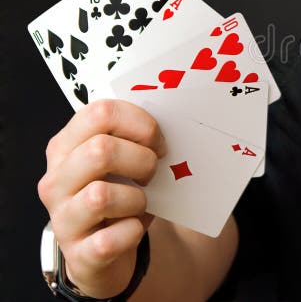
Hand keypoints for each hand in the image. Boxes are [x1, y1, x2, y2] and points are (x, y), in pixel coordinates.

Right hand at [37, 99, 166, 297]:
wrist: (105, 251)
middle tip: (152, 172)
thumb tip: (177, 122)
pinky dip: (131, 232)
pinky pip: (110, 240)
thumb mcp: (121, 161)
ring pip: (100, 195)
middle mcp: (56, 180)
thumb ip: (135, 139)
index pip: (99, 112)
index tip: (158, 141)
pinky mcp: (79, 254)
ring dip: (136, 198)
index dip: (140, 123)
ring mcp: (63, 218)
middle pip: (100, 150)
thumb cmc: (119, 194)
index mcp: (66, 147)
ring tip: (141, 202)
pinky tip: (134, 228)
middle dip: (141, 160)